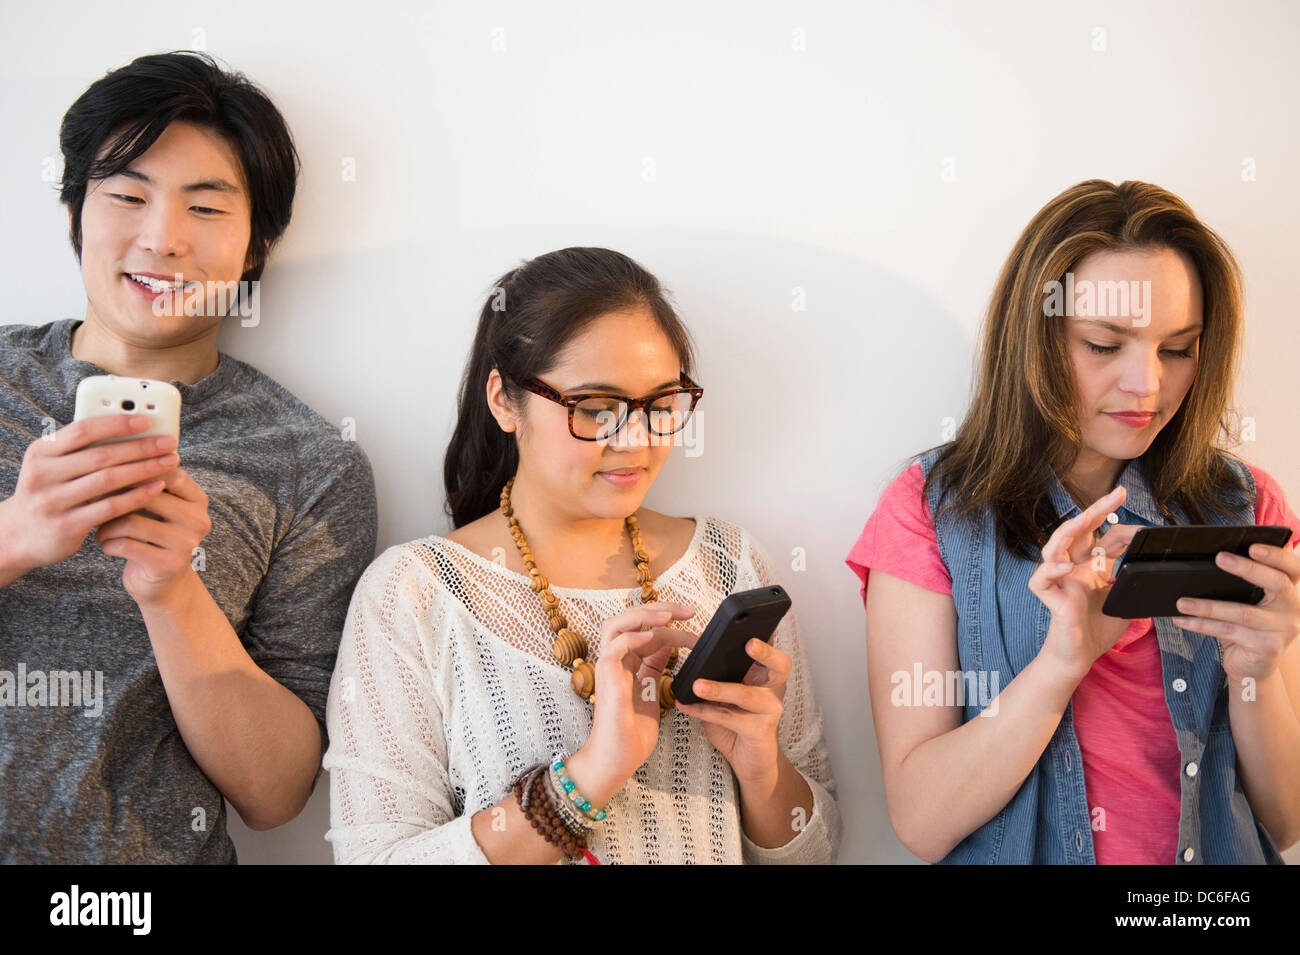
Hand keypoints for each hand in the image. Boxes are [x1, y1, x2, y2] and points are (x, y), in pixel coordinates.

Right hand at [0, 415, 177, 585]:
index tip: (147, 421)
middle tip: (169, 443)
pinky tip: (157, 488)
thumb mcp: (53, 466)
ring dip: (144, 469)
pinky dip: (136, 496)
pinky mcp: (66, 525)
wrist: (18, 536)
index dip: (117, 424)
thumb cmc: (48, 493)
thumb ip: (82, 450)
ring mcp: (53, 501)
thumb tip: (132, 432)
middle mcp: (43, 474)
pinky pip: (109, 507)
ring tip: (170, 462)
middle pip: (101, 455)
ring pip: (108, 480)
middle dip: (141, 447)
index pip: (83, 430)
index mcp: (41, 452)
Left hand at [94, 466, 211, 608]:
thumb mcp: (157, 508)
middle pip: (146, 494)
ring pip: (130, 521)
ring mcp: (186, 543)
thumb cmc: (151, 536)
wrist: (161, 583)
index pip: (167, 472)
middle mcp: (198, 520)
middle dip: (115, 497)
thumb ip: (145, 483)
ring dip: (106, 525)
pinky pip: (124, 545)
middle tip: (96, 501)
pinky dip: (107, 543)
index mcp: (198, 500)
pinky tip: (106, 544)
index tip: (109, 470)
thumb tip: (109, 452)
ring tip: (101, 527)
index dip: (135, 467)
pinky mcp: (167, 565)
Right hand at [567, 602, 695, 805]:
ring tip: (669, 616)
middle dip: (659, 609)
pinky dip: (632, 636)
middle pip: (629, 618)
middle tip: (688, 611)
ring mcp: (608, 668)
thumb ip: (655, 666)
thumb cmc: (633, 732)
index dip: (668, 619)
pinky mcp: (607, 679)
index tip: (693, 620)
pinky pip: (614, 647)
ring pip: (616, 624)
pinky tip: (653, 636)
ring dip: (644, 615)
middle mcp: (614, 660)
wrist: (618, 760)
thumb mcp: (651, 690)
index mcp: (626, 661)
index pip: (644, 627)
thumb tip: (668, 645)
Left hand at [674, 637, 790, 787]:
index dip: (766, 635)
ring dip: (720, 688)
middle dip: (765, 653)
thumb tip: (697, 647)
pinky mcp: (760, 732)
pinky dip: (704, 712)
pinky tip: (685, 705)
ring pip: (747, 695)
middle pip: (780, 665)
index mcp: (768, 675)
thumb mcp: (732, 692)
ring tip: (697, 684)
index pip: (772, 648)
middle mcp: (775, 689)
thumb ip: (722, 672)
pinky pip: (729, 718)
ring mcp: (770, 711)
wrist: (751, 761)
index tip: (754, 622)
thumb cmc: (738, 722)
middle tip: (749, 644)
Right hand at [1029, 485, 1143, 684]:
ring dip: (1068, 530)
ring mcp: (1059, 581)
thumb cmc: (1097, 629)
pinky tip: (1066, 565)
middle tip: (1116, 493)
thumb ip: (1132, 579)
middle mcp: (1072, 568)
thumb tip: (1152, 564)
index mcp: (1089, 566)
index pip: (1101, 534)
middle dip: (1096, 509)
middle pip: (1077, 530)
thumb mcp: (1124, 598)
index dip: (1118, 522)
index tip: (1141, 518)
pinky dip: (1051, 569)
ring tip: (1083, 518)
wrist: (1079, 657)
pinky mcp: (1050, 598)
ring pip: (1054, 546)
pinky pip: (1041, 579)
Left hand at [1171, 541, 1299, 684]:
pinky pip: (1227, 632)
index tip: (1253, 546)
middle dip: (1247, 569)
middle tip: (1220, 558)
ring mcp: (1282, 630)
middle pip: (1275, 583)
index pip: (1292, 568)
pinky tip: (1182, 620)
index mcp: (1290, 591)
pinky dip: (1201, 625)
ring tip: (1182, 602)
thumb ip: (1244, 585)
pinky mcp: (1266, 647)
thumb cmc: (1249, 628)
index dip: (1277, 555)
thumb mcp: (1251, 604)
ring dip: (1208, 606)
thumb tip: (1210, 563)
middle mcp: (1293, 609)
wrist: (1255, 668)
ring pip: (1243, 612)